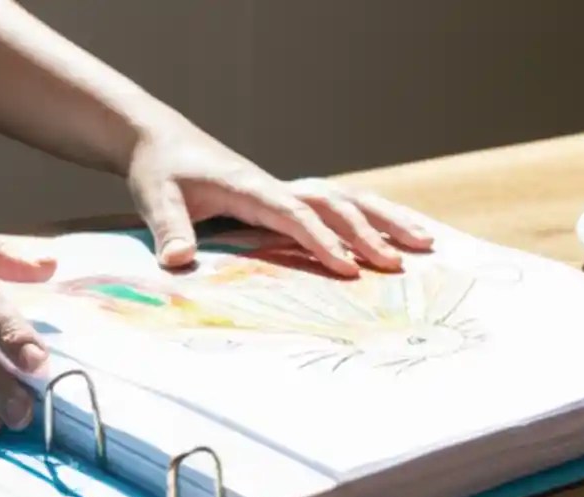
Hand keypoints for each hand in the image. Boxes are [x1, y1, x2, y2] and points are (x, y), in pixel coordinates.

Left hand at [126, 122, 433, 274]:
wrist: (161, 141)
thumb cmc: (160, 170)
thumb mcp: (156, 198)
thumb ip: (170, 229)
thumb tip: (177, 262)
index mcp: (249, 187)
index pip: (294, 214)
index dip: (321, 241)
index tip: (347, 267)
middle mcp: (275, 185)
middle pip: (334, 204)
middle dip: (368, 233)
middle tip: (400, 263)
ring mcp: (285, 189)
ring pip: (346, 199)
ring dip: (386, 220)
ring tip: (427, 242)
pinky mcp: (285, 196)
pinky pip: (336, 205)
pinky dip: (370, 216)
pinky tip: (396, 232)